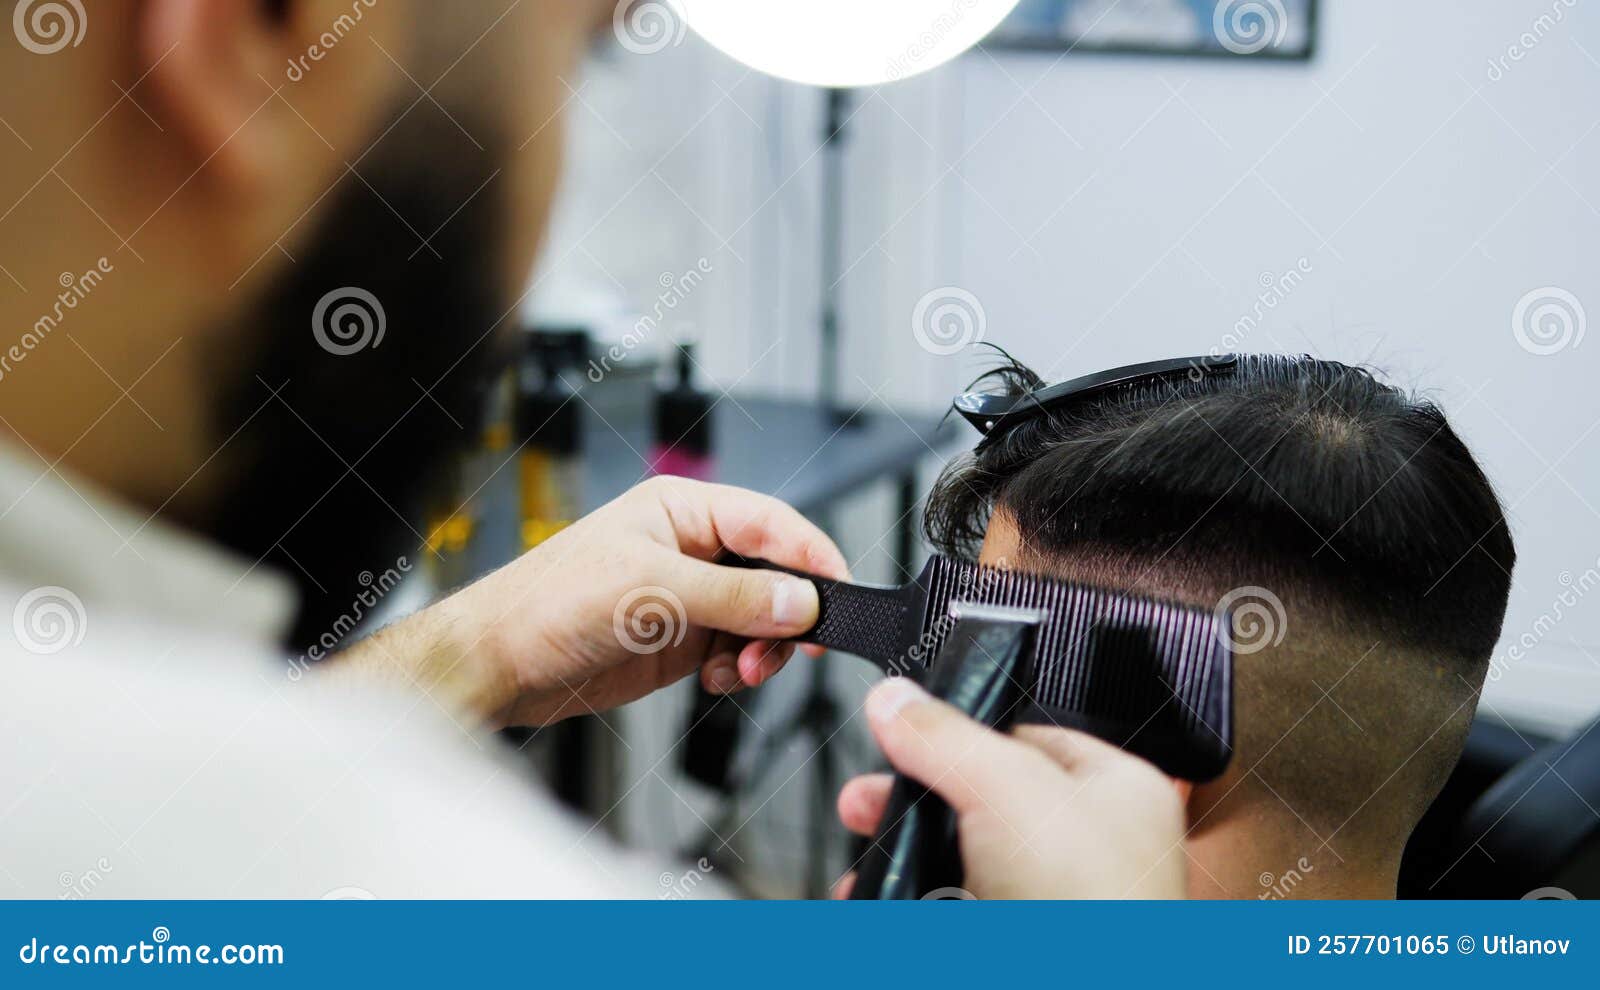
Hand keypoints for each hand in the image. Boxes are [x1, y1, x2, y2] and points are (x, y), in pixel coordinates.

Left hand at [335, 476, 848, 726]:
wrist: (500, 664)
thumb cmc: (547, 603)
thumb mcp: (651, 592)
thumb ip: (734, 598)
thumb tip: (799, 601)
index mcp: (682, 509)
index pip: (771, 523)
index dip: (810, 555)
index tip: (838, 590)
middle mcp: (691, 549)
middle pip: (776, 574)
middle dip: (788, 612)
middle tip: (794, 645)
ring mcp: (689, 597)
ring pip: (763, 619)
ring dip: (764, 648)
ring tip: (741, 668)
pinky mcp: (682, 640)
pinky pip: (738, 651)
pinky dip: (740, 669)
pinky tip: (718, 678)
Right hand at [835, 679, 1187, 899]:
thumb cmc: (1092, 907)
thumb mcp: (1007, 789)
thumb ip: (946, 737)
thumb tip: (895, 701)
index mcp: (1117, 790)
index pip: (1028, 735)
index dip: (961, 730)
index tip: (900, 730)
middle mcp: (1091, 848)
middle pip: (982, 801)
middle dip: (910, 801)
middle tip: (864, 802)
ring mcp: (1053, 904)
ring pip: (963, 863)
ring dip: (905, 860)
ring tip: (864, 869)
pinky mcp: (1018, 941)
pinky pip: (956, 910)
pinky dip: (917, 904)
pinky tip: (883, 902)